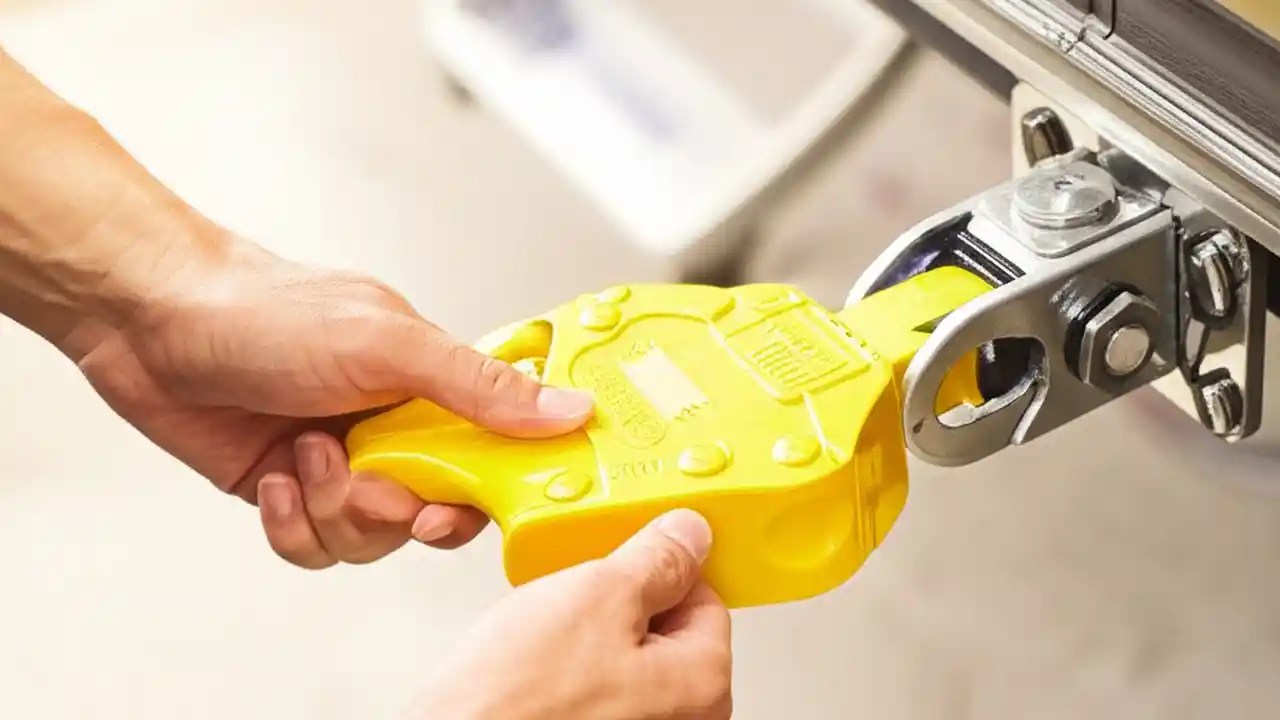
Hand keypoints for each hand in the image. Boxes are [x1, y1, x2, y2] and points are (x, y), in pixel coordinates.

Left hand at [73, 238, 593, 566]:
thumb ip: (479, 386)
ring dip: (332, 509)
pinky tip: (272, 477)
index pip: (492, 456)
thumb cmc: (266, 311)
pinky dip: (290, 523)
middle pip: (431, 513)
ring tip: (302, 455)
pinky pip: (312, 547)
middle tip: (370, 485)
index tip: (459, 503)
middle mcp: (391, 429)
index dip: (486, 494)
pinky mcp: (288, 493)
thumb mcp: (389, 345)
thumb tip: (567, 410)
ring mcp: (338, 464)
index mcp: (431, 387)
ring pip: (369, 539)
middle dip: (397, 512)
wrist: (151, 321)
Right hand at [412, 510, 732, 719]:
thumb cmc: (517, 699)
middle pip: (670, 632)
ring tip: (550, 633)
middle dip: (625, 604)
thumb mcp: (597, 594)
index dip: (663, 567)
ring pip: (630, 659)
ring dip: (593, 634)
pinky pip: (599, 687)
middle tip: (580, 595)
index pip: (708, 600)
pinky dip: (573, 666)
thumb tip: (689, 536)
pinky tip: (539, 660)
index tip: (629, 554)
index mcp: (701, 686)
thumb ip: (657, 559)